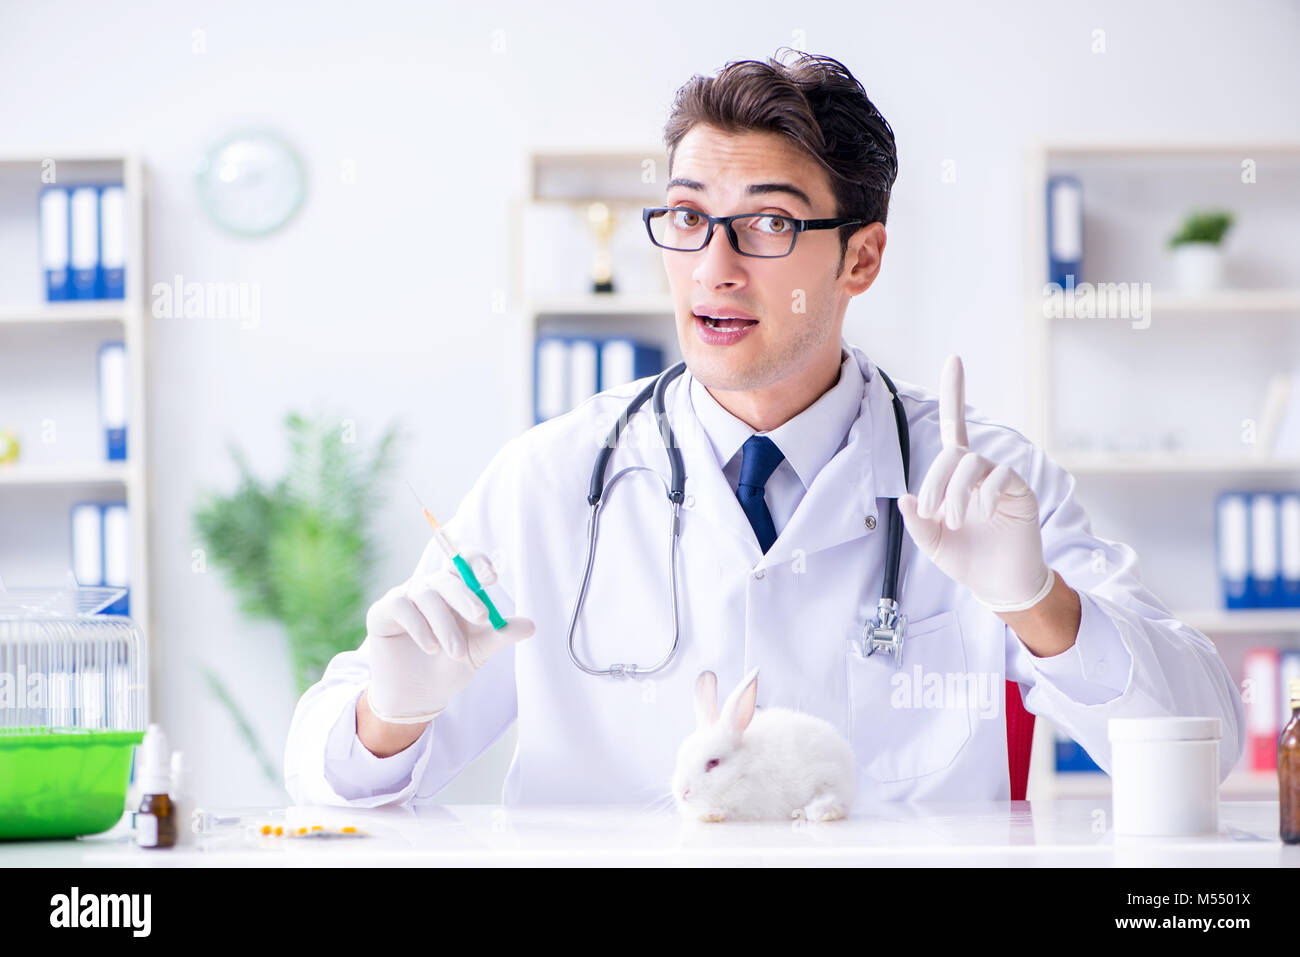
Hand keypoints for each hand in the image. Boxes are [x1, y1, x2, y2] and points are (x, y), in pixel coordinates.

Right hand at [365, 548, 534, 722]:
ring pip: (427, 596)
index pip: (464, 562)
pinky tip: (431, 648)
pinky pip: (402, 607)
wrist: (417, 697)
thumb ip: (501, 635)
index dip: (477, 562)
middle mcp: (429, 587)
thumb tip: (531, 625)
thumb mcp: (479, 651)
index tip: (492, 578)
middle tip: (481, 617)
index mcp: (454, 590)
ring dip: (445, 625)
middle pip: (448, 577)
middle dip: (466, 597)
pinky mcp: (382, 611)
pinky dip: (420, 627)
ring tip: (455, 652)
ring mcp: (404, 596)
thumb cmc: (448, 667)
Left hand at [896, 355, 1053, 611]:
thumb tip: (907, 497)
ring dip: (955, 492)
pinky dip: (985, 493)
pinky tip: (982, 511)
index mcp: (957, 477)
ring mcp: (1001, 480)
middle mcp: (980, 472)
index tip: (955, 359)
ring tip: (953, 522)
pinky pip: (1001, 476)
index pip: (956, 427)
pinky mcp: (1021, 492)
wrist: (999, 585)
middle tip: (932, 512)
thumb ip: (917, 520)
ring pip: (972, 463)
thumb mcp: (931, 542)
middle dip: (936, 480)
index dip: (956, 392)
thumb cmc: (966, 559)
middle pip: (953, 452)